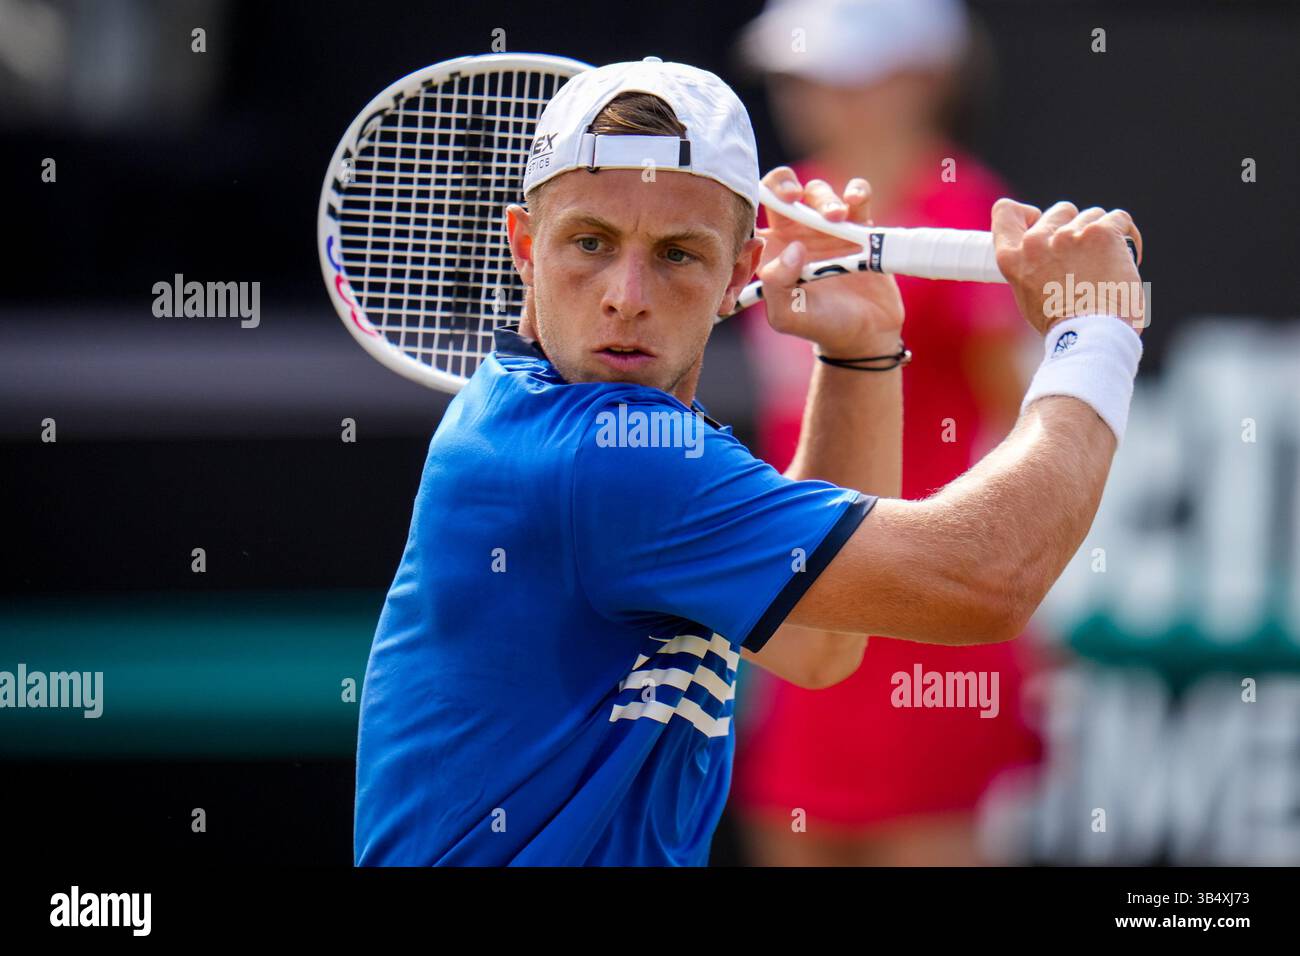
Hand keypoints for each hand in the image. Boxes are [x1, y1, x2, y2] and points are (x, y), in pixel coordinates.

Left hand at [755, 167, 903, 355]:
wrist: (863, 335)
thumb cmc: (819, 326)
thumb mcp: (787, 316)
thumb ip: (777, 286)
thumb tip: (793, 248)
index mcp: (771, 249)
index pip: (752, 213)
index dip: (754, 201)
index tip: (767, 210)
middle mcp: (796, 232)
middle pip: (783, 189)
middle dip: (785, 184)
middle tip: (793, 196)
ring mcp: (827, 227)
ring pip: (819, 191)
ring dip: (825, 198)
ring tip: (836, 218)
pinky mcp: (859, 225)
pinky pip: (857, 195)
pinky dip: (857, 191)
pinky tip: (855, 202)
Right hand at [991, 198, 1144, 335]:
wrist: (1091, 335)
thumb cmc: (1064, 326)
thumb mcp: (1029, 297)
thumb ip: (1031, 268)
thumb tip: (1047, 257)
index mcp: (1013, 257)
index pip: (1006, 212)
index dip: (1027, 213)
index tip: (1041, 223)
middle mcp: (1037, 241)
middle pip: (1060, 212)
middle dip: (1074, 228)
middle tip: (1085, 258)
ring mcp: (1069, 235)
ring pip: (1092, 216)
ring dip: (1102, 236)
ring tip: (1108, 266)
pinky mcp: (1102, 233)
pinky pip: (1119, 219)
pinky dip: (1127, 236)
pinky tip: (1127, 258)